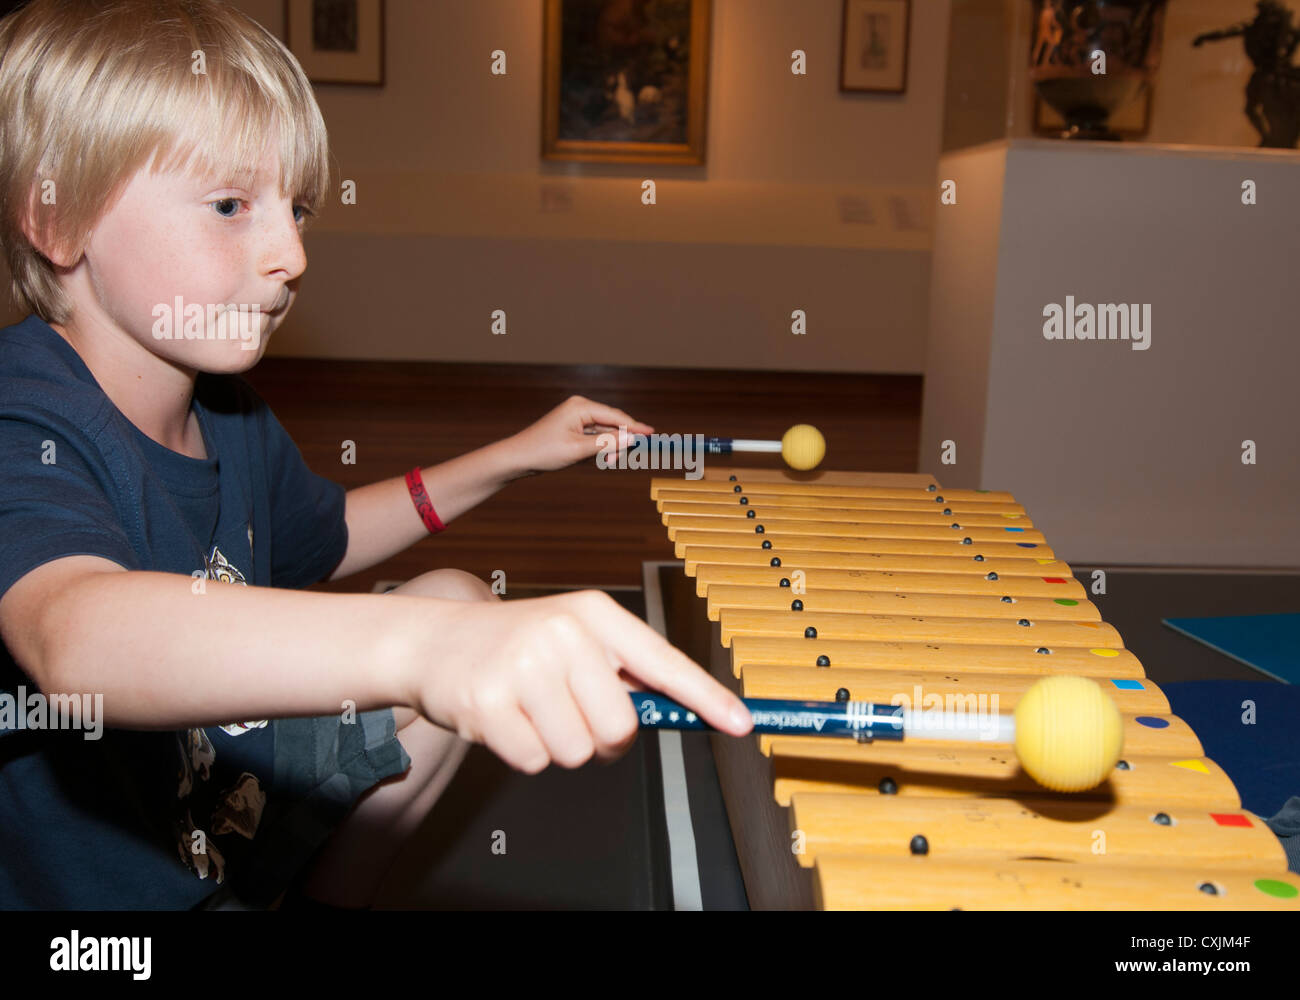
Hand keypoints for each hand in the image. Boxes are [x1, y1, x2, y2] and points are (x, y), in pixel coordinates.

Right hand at [405, 590, 751, 771]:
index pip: (663, 662)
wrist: (432, 642)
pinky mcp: (489, 703)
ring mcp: (524, 666)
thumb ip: (620, 672)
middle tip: (567, 713)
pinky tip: (504, 719)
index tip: (742, 724)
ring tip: (529, 708)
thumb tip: (677, 710)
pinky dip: (522, 753)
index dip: (706, 697)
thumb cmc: (514, 646)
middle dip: (599, 737)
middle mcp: (563, 632)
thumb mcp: (571, 639)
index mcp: (594, 614)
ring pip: (578, 752)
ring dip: (557, 744)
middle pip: (619, 728)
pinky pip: (536, 763)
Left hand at [503, 395, 653, 477]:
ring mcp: (576, 418)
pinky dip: (597, 450)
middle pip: (611, 424)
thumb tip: (632, 439)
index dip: (635, 427)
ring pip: (604, 434)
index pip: (615, 416)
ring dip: (606, 449)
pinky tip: (588, 459)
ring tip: (603, 461)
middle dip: (617, 443)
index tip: (652, 435)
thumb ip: (607, 444)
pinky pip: (594, 439)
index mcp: (581, 406)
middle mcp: (580, 408)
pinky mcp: (573, 429)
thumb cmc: (544, 451)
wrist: (517, 458)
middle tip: (616, 460)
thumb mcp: (579, 450)